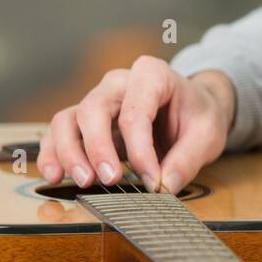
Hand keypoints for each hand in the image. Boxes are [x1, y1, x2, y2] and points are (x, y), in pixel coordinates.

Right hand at [36, 57, 235, 193]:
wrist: (193, 109)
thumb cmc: (198, 116)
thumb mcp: (207, 135)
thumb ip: (187, 160)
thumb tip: (164, 186)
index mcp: (152, 75)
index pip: (136, 113)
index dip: (140, 151)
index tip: (153, 181)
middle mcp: (118, 83)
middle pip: (93, 109)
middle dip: (97, 148)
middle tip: (110, 180)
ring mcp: (98, 99)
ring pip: (68, 119)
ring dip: (69, 153)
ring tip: (83, 182)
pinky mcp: (86, 121)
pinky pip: (60, 132)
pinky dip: (53, 154)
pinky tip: (56, 176)